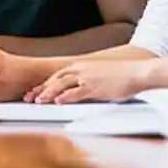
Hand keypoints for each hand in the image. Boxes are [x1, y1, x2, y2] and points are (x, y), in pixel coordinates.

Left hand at [25, 60, 151, 103]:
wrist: (138, 72)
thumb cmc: (122, 75)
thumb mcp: (100, 74)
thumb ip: (88, 80)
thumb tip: (80, 89)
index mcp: (82, 66)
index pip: (58, 75)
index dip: (45, 84)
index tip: (35, 91)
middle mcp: (81, 70)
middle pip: (55, 79)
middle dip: (41, 89)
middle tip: (29, 98)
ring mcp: (88, 78)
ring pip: (62, 85)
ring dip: (49, 93)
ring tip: (38, 101)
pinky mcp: (95, 87)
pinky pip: (77, 92)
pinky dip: (65, 97)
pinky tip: (58, 102)